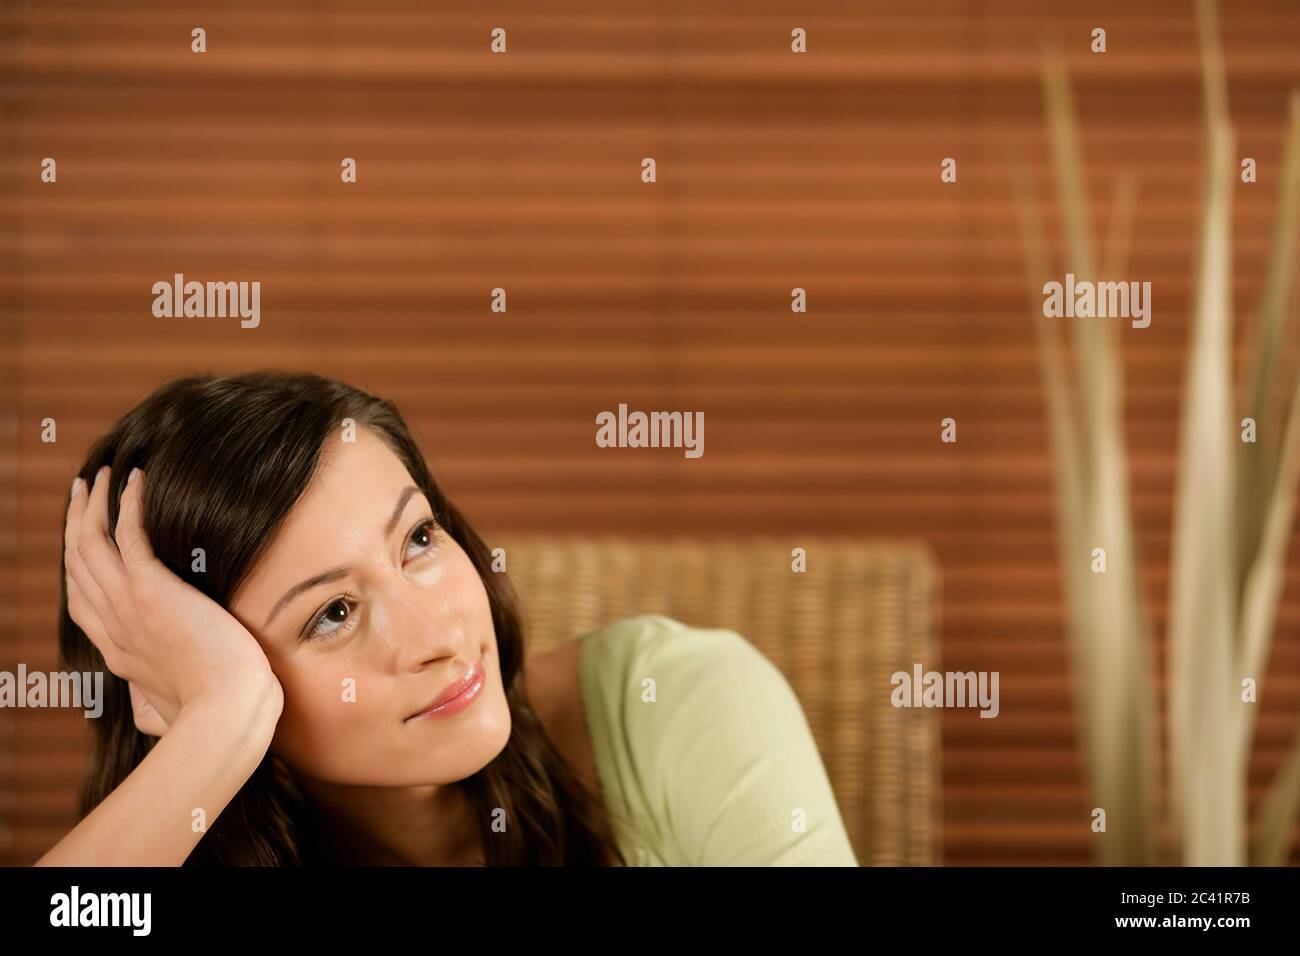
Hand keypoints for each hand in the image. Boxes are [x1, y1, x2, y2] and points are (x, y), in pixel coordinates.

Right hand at [64, 465, 281, 727]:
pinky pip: (131, 535)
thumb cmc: (213, 715)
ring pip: (91, 543)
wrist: (226, 711)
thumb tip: (144, 715)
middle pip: (78, 563)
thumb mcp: (166, 714)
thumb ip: (150, 707)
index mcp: (117, 652)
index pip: (82, 600)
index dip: (78, 564)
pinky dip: (128, 504)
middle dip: (76, 522)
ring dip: (93, 504)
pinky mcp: (153, 590)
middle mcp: (113, 625)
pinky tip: (135, 479)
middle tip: (82, 491)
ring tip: (100, 475)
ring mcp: (128, 606)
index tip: (84, 538)